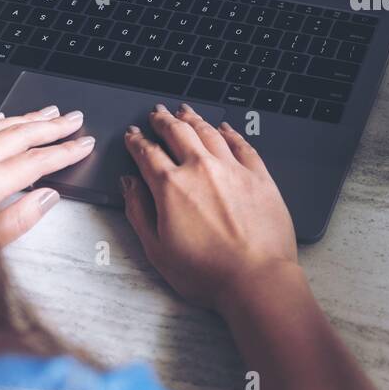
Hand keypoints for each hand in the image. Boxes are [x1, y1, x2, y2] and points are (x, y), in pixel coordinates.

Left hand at [0, 106, 94, 246]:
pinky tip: (1, 117)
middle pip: (17, 136)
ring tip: (49, 111)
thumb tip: (47, 197)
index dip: (63, 153)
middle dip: (51, 126)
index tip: (84, 144)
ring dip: (25, 118)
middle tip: (75, 119)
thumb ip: (14, 223)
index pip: (33, 163)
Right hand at [122, 103, 298, 311]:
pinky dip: (230, 133)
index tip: (133, 135)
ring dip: (193, 119)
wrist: (256, 278)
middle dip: (163, 120)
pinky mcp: (259, 176)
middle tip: (157, 113)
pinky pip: (242, 145)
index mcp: (171, 186)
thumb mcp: (157, 249)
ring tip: (185, 111)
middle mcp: (201, 169)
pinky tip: (225, 128)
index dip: (137, 141)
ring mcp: (233, 169)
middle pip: (178, 133)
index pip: (147, 153)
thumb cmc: (207, 272)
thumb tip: (128, 185)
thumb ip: (139, 211)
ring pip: (209, 132)